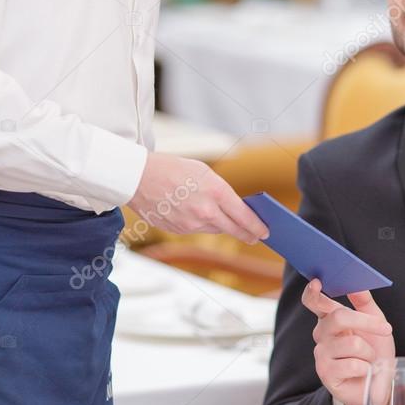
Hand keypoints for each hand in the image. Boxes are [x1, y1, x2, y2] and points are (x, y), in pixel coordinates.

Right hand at [127, 152, 268, 243]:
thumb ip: (221, 191)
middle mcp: (205, 211)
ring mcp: (190, 224)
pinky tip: (200, 215)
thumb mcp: (204, 172)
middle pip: (233, 229)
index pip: (244, 216)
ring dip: (223, 226)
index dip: (257, 226)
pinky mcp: (178, 230)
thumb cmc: (173, 169)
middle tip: (257, 236)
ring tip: (233, 225)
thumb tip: (235, 208)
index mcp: (216, 192)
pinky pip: (196, 230)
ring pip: (215, 229)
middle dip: (247, 234)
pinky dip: (201, 224)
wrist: (138, 177)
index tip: (266, 231)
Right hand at [302, 278, 394, 404]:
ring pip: (352, 343)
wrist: (377, 386)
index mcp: (330, 318)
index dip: (313, 293)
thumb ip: (364, 302)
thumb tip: (357, 284)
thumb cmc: (375, 352)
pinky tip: (363, 372)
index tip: (317, 282)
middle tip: (386, 329)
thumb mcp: (376, 322)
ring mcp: (321, 354)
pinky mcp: (325, 373)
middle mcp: (321, 334)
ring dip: (369, 353)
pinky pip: (352, 364)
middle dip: (366, 323)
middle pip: (338, 317)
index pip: (313, 302)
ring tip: (369, 360)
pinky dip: (366, 368)